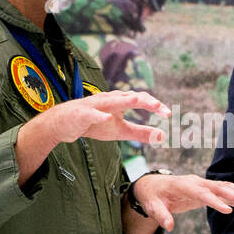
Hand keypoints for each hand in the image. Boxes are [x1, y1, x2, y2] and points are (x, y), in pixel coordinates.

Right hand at [37, 90, 169, 144]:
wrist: (64, 124)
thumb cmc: (94, 124)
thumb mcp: (120, 130)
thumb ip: (140, 132)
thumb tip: (162, 137)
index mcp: (120, 102)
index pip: (141, 99)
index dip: (155, 105)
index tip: (168, 114)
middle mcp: (109, 99)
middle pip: (130, 96)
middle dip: (145, 100)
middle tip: (159, 106)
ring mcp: (95, 105)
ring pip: (111, 101)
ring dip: (124, 100)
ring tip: (137, 100)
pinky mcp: (82, 114)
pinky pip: (92, 114)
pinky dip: (100, 115)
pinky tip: (108, 117)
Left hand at [129, 173, 233, 232]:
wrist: (153, 185)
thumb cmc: (152, 196)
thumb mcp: (152, 206)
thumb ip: (161, 215)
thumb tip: (169, 227)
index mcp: (184, 185)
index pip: (203, 194)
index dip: (216, 202)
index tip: (229, 211)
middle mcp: (197, 182)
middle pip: (221, 188)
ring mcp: (204, 185)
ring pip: (227, 187)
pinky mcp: (208, 190)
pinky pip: (225, 192)